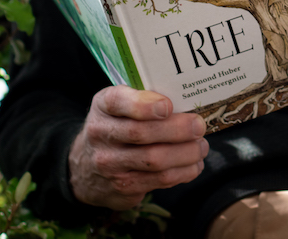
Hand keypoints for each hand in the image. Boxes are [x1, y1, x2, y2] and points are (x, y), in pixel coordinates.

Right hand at [68, 85, 208, 209]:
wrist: (86, 167)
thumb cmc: (115, 125)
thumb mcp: (119, 105)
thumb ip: (144, 99)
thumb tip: (187, 102)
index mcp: (103, 105)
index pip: (118, 102)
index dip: (144, 105)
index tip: (167, 106)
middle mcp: (102, 134)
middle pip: (141, 133)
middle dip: (176, 130)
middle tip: (199, 126)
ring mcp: (110, 164)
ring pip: (154, 160)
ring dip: (185, 154)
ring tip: (201, 147)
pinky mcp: (123, 187)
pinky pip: (158, 180)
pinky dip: (182, 172)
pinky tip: (194, 165)